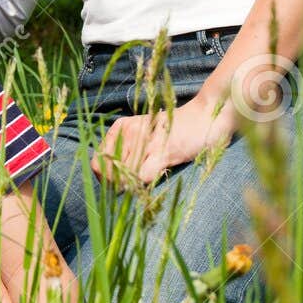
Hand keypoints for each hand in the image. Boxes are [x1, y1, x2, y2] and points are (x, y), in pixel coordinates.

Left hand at [90, 96, 235, 186]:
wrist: (205, 117)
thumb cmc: (174, 130)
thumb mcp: (144, 136)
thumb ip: (126, 153)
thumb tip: (112, 181)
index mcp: (120, 127)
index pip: (97, 163)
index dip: (105, 179)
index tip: (118, 184)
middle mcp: (128, 132)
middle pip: (108, 173)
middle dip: (118, 185)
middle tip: (135, 183)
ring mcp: (144, 141)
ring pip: (123, 177)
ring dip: (133, 185)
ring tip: (148, 176)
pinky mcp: (163, 151)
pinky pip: (141, 177)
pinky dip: (145, 184)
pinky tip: (156, 175)